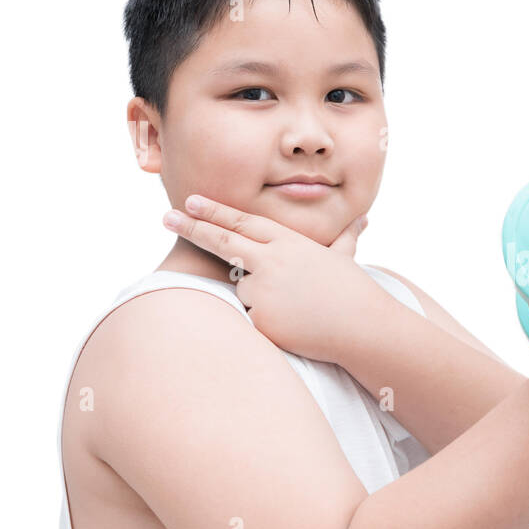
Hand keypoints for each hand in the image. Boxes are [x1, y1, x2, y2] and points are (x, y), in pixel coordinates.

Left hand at [162, 194, 382, 364]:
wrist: (362, 327)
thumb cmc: (354, 293)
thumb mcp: (344, 259)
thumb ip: (345, 238)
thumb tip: (362, 219)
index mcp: (288, 242)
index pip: (242, 222)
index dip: (215, 211)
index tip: (191, 201)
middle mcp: (271, 261)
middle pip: (222, 241)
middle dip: (192, 227)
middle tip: (166, 216)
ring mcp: (263, 289)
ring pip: (244, 290)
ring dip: (262, 299)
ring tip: (298, 309)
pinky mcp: (260, 318)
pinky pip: (252, 318)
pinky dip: (267, 322)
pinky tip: (293, 326)